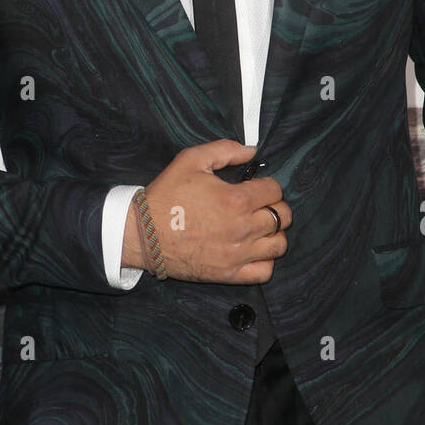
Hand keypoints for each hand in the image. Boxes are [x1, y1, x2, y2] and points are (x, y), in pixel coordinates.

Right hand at [122, 140, 290, 282]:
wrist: (143, 234)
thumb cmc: (166, 196)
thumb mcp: (191, 160)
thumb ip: (225, 150)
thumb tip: (252, 151)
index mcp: (236, 200)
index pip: (275, 190)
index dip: (267, 184)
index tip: (255, 187)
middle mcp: (242, 229)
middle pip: (282, 217)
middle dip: (274, 206)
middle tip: (259, 205)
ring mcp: (237, 254)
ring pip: (279, 245)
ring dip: (273, 233)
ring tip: (258, 227)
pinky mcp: (229, 274)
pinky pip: (265, 272)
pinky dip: (265, 261)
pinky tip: (252, 250)